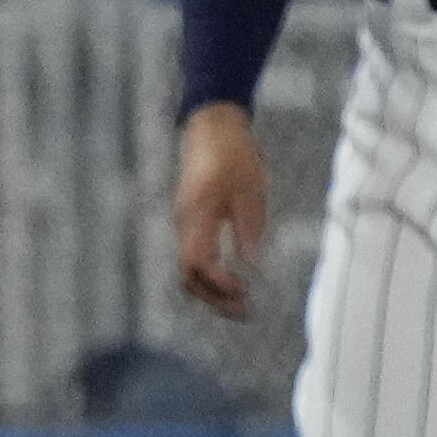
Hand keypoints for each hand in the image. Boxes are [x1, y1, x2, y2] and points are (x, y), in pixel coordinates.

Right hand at [169, 101, 268, 320]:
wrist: (210, 125)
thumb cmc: (232, 153)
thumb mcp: (250, 190)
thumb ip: (249, 229)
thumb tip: (252, 266)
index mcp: (196, 216)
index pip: (198, 264)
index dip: (220, 284)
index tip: (246, 291)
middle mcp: (184, 223)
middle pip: (187, 276)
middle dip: (213, 299)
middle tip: (244, 311)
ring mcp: (184, 221)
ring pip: (189, 269)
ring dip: (212, 290)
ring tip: (241, 300)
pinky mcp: (190, 218)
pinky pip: (194, 256)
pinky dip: (211, 274)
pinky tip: (232, 277)